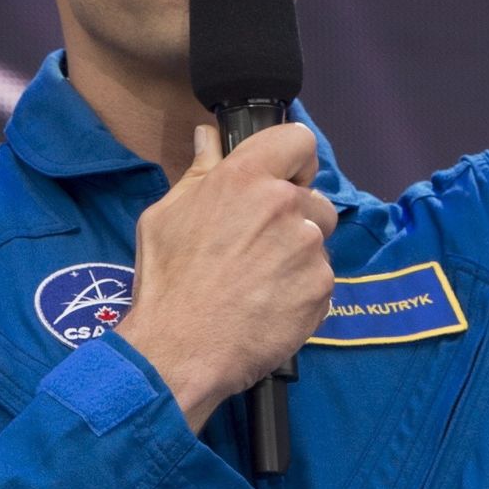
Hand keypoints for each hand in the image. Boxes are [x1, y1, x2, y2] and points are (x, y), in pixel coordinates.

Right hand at [115, 122, 338, 429]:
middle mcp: (284, 204)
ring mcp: (308, 247)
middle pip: (312, 196)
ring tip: (261, 282)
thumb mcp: (166, 216)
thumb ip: (198, 172)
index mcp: (245, 178)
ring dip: (298, 254)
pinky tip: (270, 306)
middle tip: (259, 246)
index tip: (284, 178)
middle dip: (294, 216)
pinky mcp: (322, 287)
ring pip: (317, 240)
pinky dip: (302, 290)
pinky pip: (320, 278)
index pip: (299, 140)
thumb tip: (209, 137)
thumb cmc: (167, 281)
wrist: (180, 351)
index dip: (294, 158)